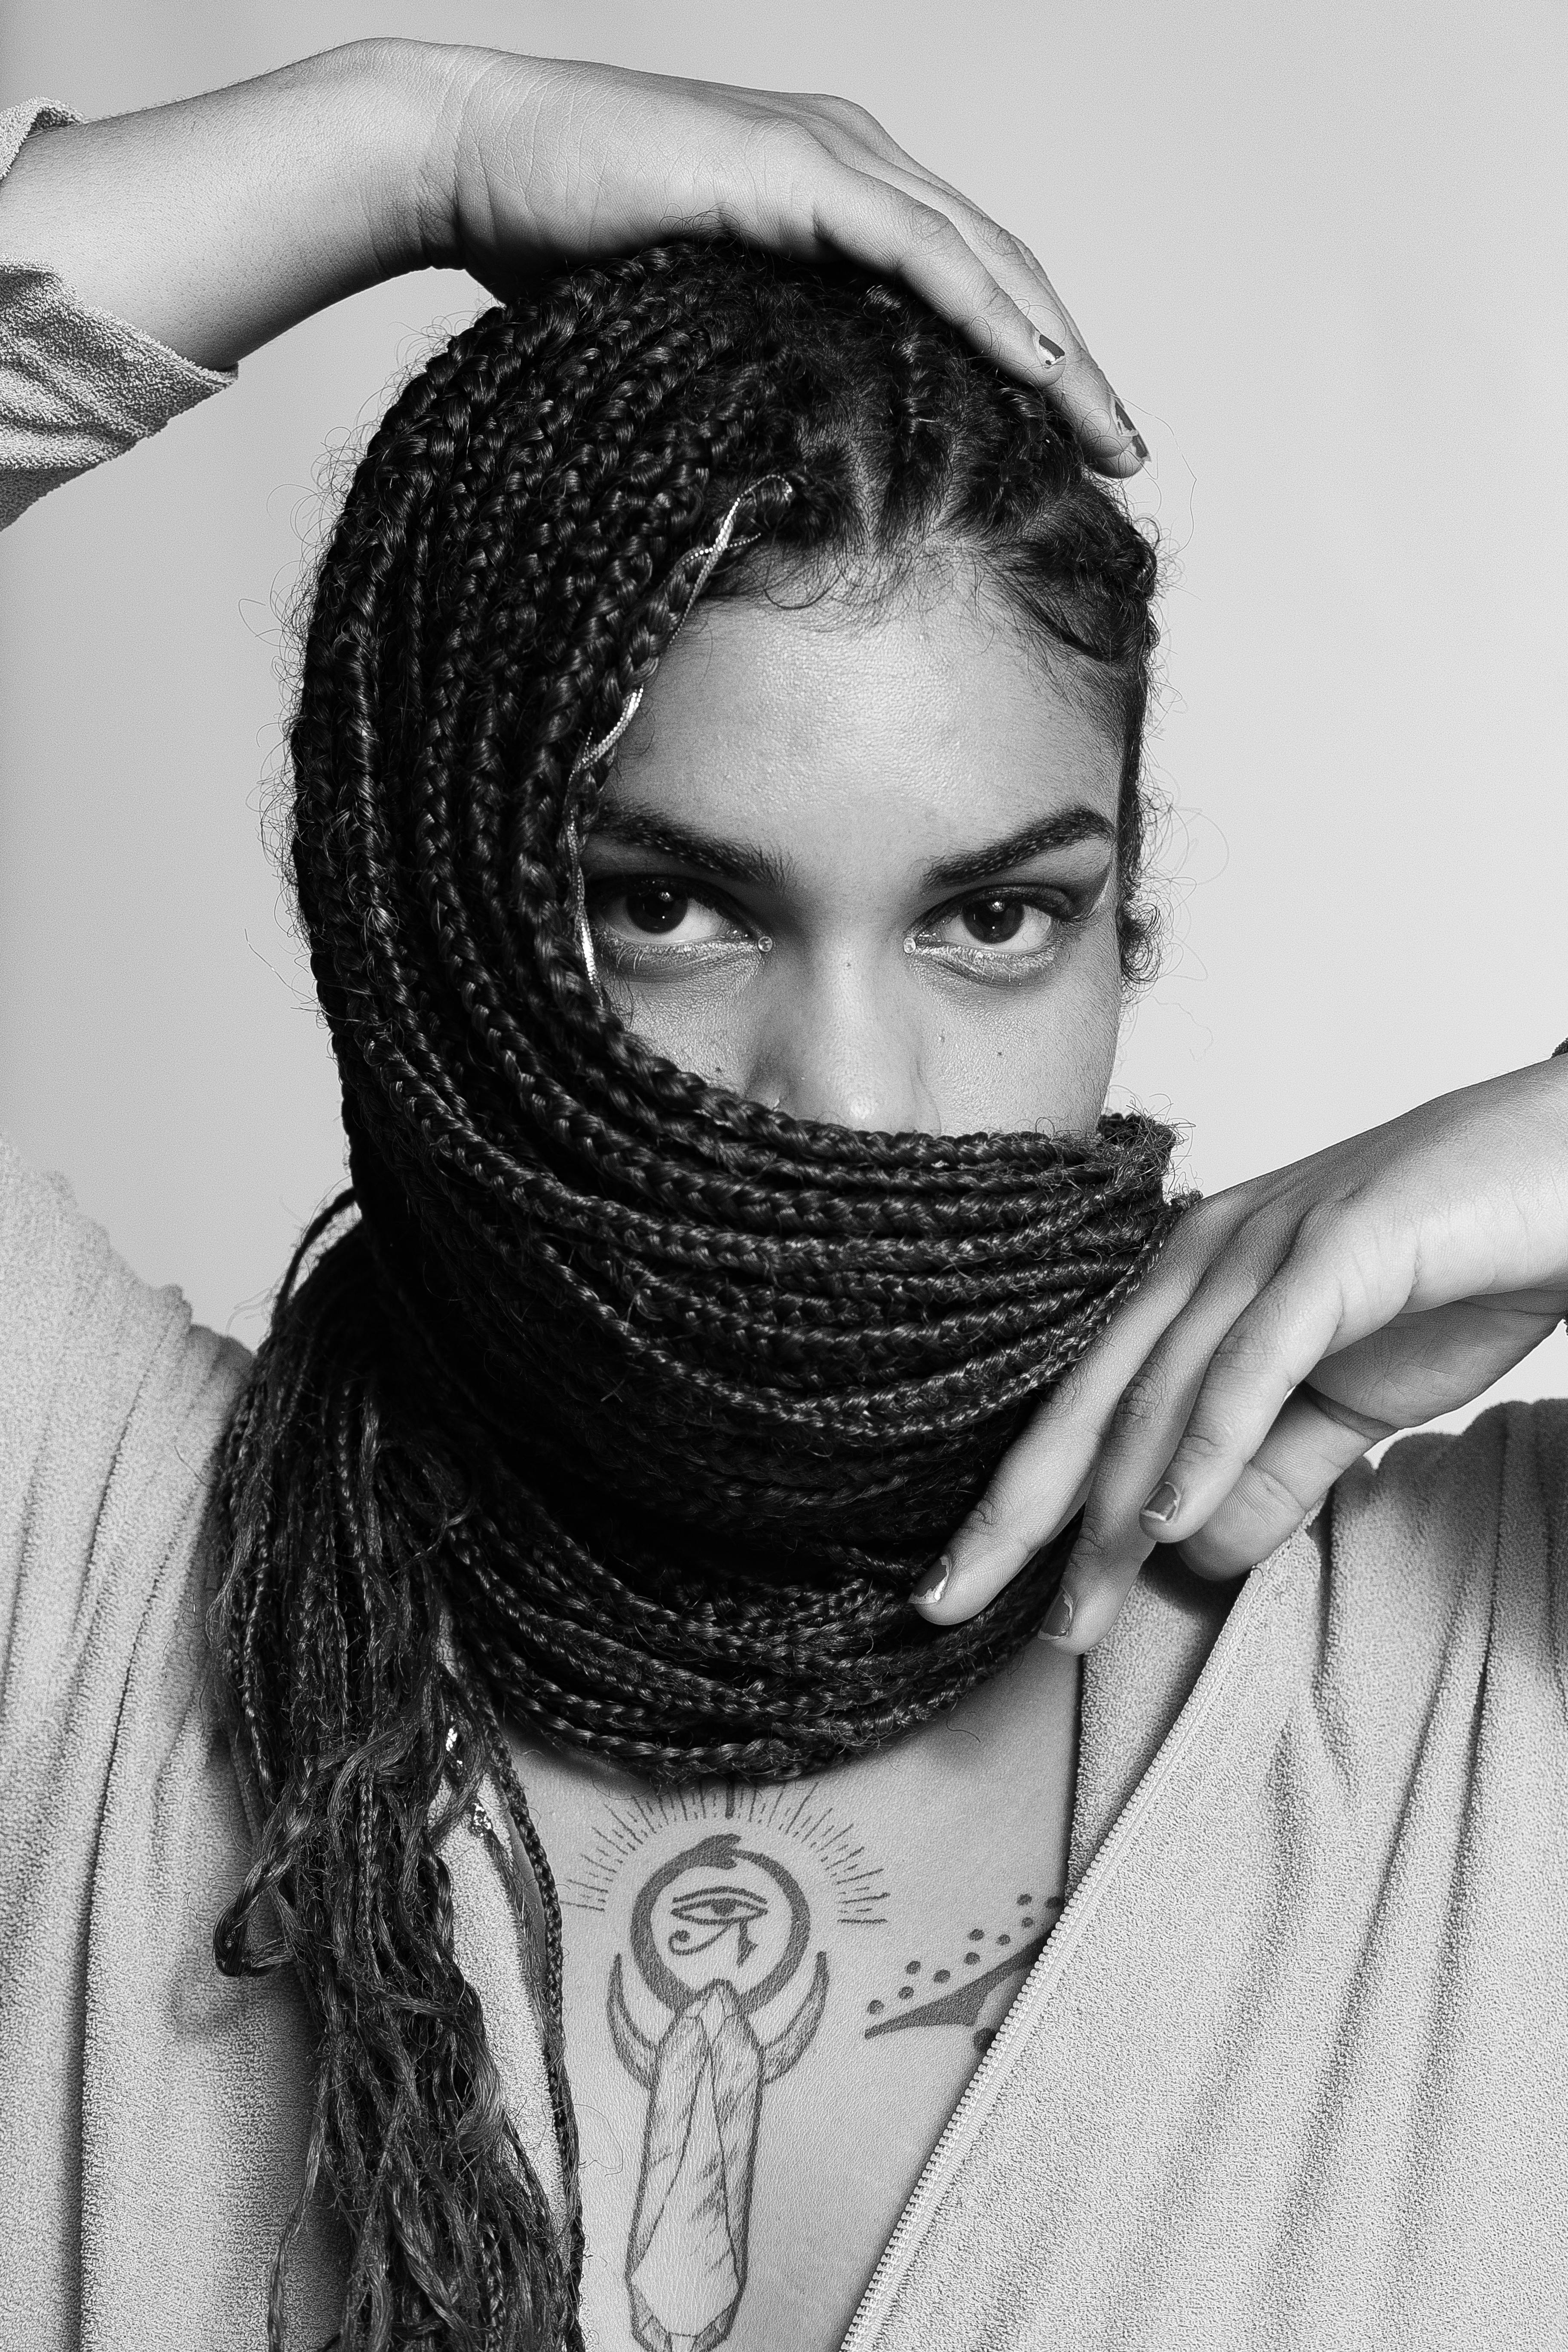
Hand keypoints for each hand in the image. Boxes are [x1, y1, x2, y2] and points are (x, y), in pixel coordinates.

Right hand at [418, 48, 1142, 472]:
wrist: (474, 160)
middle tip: (1126, 451)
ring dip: (1055, 348)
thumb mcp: (697, 320)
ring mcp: (830, 155)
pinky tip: (1035, 365)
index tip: (1080, 445)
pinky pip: (915, 246)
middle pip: (1001, 272)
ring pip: (980, 259)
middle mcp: (853, 161)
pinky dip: (983, 305)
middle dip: (1074, 366)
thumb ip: (765, 356)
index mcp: (838, 193)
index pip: (967, 282)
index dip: (1036, 360)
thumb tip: (801, 445)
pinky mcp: (793, 168)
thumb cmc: (563, 247)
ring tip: (1106, 429)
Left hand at [914, 1057, 1567, 1646]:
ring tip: (1068, 1606)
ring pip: (1160, 1393)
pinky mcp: (1339, 1247)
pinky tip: (1169, 1521)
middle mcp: (1207, 1251)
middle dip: (1014, 1511)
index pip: (1084, 1405)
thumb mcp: (1346, 1400)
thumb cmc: (1459, 1271)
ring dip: (1107, 1510)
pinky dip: (1209, 1443)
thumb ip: (1271, 1471)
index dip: (1016, 1500)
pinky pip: (1254, 1359)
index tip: (955, 1590)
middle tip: (945, 1604)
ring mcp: (1268, 1242)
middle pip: (1088, 1400)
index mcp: (1196, 1280)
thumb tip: (1192, 1553)